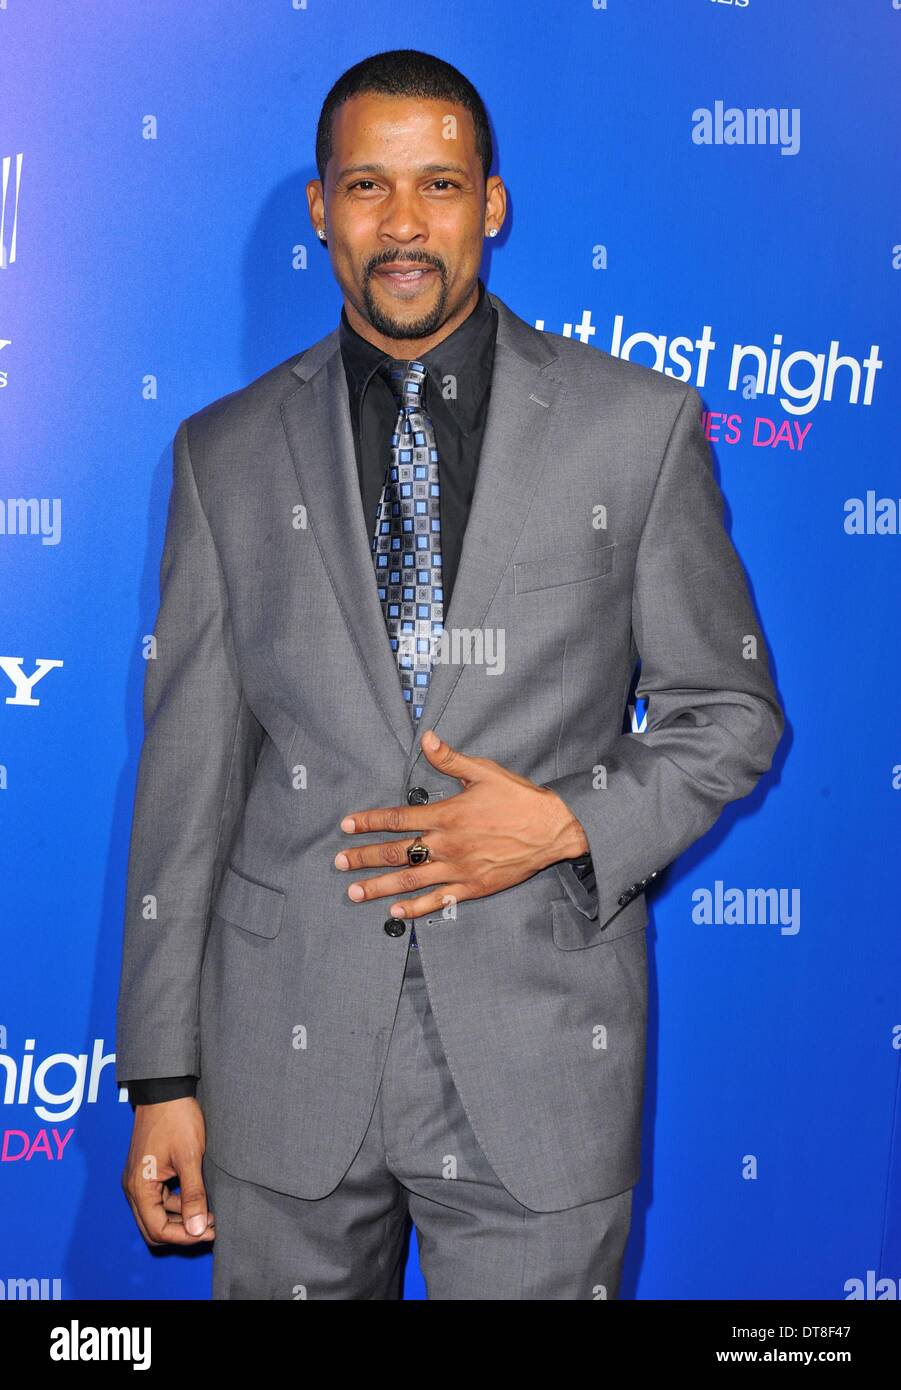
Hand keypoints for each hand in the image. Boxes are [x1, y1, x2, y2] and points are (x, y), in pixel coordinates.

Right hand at [121, 1097, 214, 1246]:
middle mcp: (133, 1187)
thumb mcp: (190, 1157)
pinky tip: (197, 1196)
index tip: (209, 1231)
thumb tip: (197, 1229)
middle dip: (181, 1231)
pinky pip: (158, 1198)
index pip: (157, 1230)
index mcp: (140, 1187)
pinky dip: (176, 1203)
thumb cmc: (176, 1119)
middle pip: (153, 1227)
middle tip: (209, 1225)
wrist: (165, 1090)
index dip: (184, 1236)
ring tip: (208, 1211)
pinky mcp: (146, 1171)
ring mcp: (138, 1179)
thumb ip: (194, 1195)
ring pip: (156, 1214)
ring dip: (180, 1217)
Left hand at [335, 728, 588, 918]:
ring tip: (354, 893)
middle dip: (364, 858)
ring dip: (379, 887)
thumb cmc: (519, 798)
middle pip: (397, 853)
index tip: (347, 826)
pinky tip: (394, 913)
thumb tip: (427, 737)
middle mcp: (447, 845)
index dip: (369, 822)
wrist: (553, 830)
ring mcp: (459, 869)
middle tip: (339, 863)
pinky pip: (438, 901)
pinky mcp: (472, 887)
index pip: (398, 819)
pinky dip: (415, 909)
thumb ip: (450, 759)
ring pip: (411, 881)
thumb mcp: (484, 771)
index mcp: (447, 815)